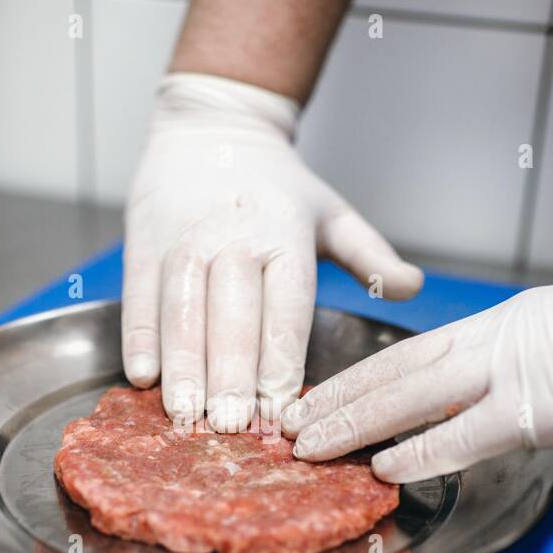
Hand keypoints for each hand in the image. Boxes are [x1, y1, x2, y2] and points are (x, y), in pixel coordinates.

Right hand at [122, 72, 422, 431]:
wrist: (212, 126)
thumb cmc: (277, 186)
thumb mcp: (331, 213)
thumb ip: (369, 256)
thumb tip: (412, 287)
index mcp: (285, 235)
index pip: (285, 308)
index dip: (280, 361)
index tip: (280, 409)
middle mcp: (233, 238)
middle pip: (231, 314)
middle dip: (230, 373)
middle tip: (229, 425)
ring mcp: (184, 241)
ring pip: (182, 310)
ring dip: (182, 365)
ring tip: (185, 414)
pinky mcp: (144, 245)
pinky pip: (140, 297)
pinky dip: (140, 337)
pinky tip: (142, 376)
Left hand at [281, 228, 552, 482]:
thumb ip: (537, 370)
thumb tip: (515, 400)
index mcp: (509, 327)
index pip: (418, 353)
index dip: (364, 379)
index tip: (324, 397)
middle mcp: (501, 340)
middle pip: (398, 369)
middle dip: (338, 399)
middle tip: (289, 423)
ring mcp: (519, 369)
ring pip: (415, 393)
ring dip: (357, 422)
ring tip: (309, 445)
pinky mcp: (548, 404)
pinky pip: (470, 431)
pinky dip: (423, 449)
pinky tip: (385, 466)